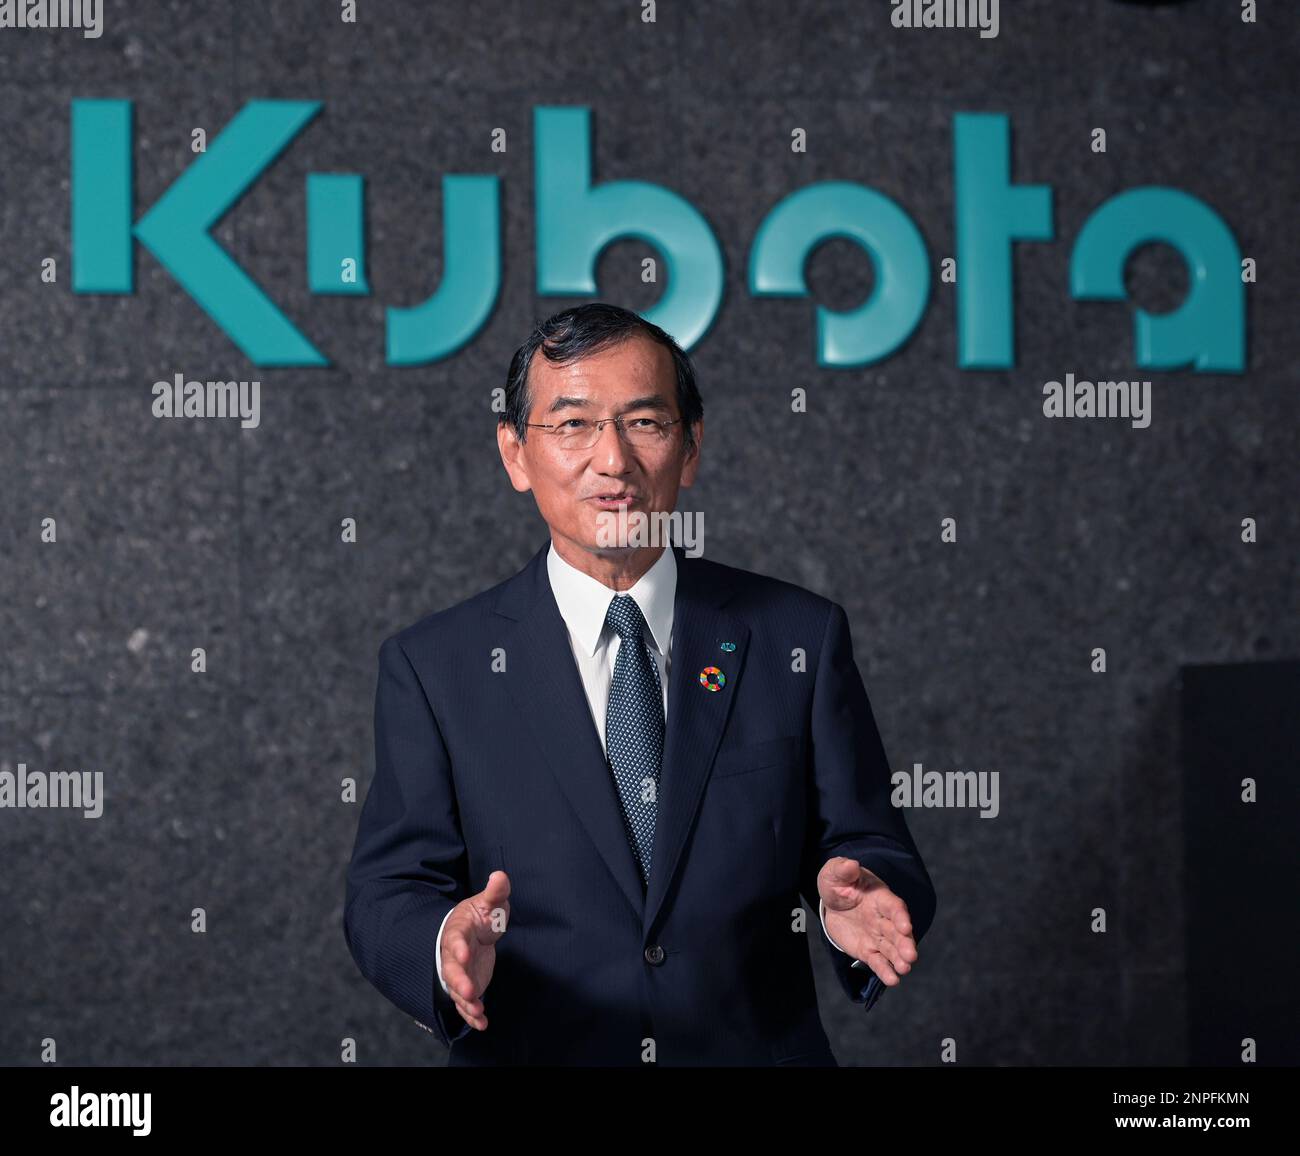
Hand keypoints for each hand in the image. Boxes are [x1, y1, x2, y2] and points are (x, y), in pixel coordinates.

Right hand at [440, 870, 510, 1030]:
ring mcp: (460, 973)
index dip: (458, 947)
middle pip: (451, 970)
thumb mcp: (489, 903)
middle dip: (458, 981)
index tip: (465, 953)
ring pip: (457, 990)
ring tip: (478, 1012)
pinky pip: (466, 1004)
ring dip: (466, 1003)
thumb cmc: (480, 917)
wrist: (473, 932)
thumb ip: (495, 892)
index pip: (455, 939)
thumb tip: (500, 875)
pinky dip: (472, 1015)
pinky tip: (483, 1024)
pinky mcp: (468, 986)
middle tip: (469, 992)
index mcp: (457, 931)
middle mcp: (454, 955)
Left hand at [818, 856, 916, 988]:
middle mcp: (883, 918)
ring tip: (904, 969)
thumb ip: (843, 869)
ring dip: (899, 959)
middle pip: (897, 932)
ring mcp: (877, 935)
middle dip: (905, 943)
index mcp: (880, 897)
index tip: (906, 926)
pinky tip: (892, 980)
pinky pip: (878, 961)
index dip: (901, 916)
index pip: (894, 906)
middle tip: (911, 956)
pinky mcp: (868, 950)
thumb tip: (851, 864)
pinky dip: (885, 970)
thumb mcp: (835, 873)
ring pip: (891, 949)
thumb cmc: (838, 883)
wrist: (832, 902)